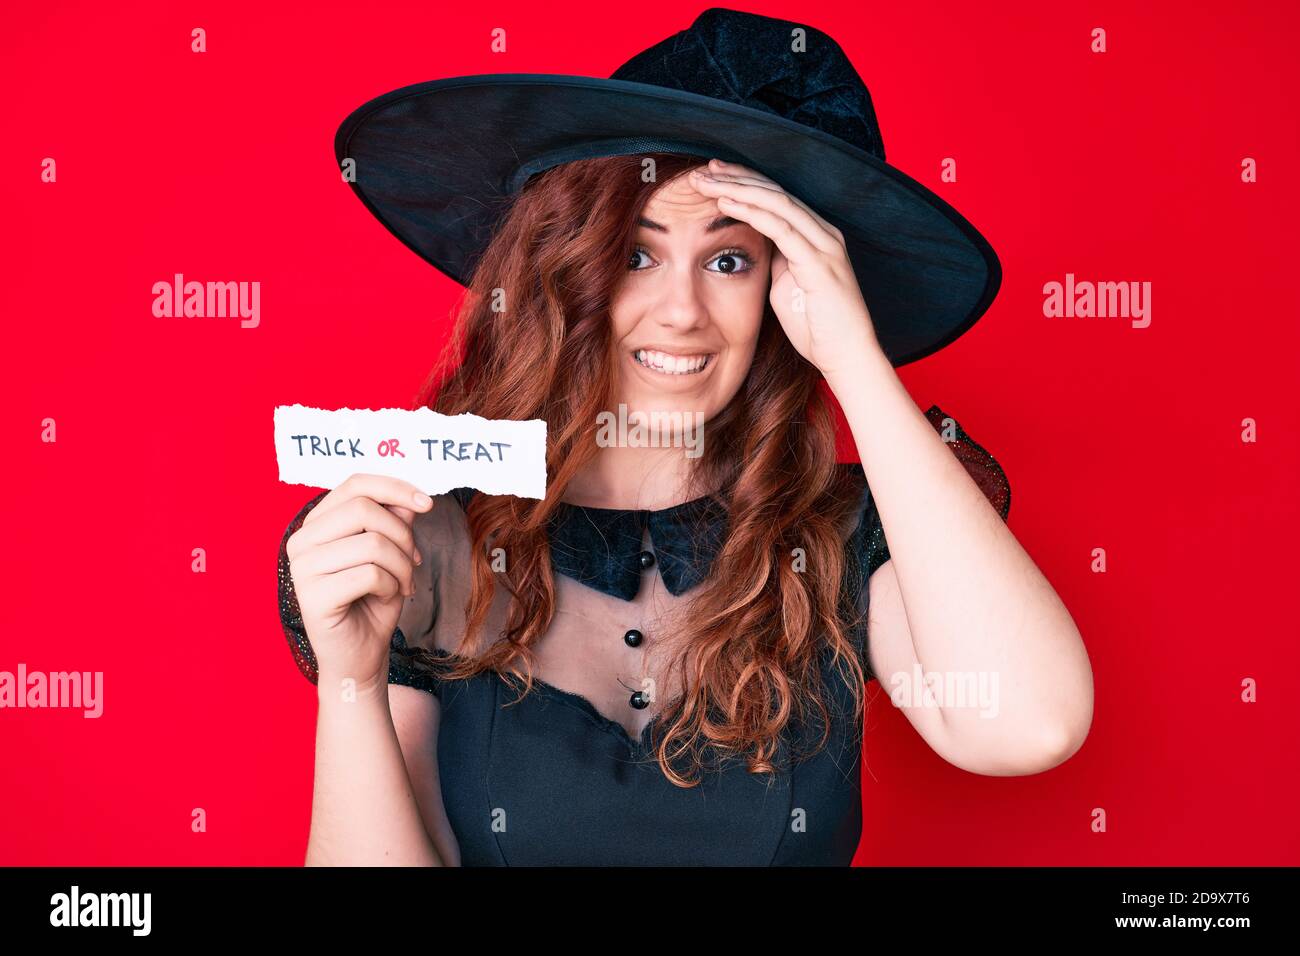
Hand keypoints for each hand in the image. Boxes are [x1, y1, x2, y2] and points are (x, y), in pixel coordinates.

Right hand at [285, 473, 433, 691]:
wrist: (360, 654)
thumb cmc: (373, 601)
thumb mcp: (391, 554)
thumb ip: (394, 521)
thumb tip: (412, 495)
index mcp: (317, 524)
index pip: (355, 484)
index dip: (395, 488)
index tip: (427, 504)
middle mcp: (301, 541)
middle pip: (364, 509)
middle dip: (402, 535)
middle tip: (414, 561)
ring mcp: (302, 569)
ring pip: (372, 543)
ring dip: (402, 565)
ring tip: (402, 584)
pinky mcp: (312, 597)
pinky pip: (369, 574)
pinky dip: (391, 586)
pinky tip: (386, 597)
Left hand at [689, 158, 882, 378]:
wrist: (845, 356)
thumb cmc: (816, 328)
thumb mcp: (786, 287)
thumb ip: (776, 262)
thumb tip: (757, 246)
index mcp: (816, 237)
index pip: (777, 198)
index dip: (745, 184)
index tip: (714, 176)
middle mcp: (823, 232)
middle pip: (775, 192)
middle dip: (737, 178)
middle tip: (704, 170)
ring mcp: (824, 244)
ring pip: (776, 202)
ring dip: (738, 190)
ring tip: (707, 182)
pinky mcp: (819, 262)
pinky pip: (781, 227)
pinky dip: (751, 212)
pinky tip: (726, 204)